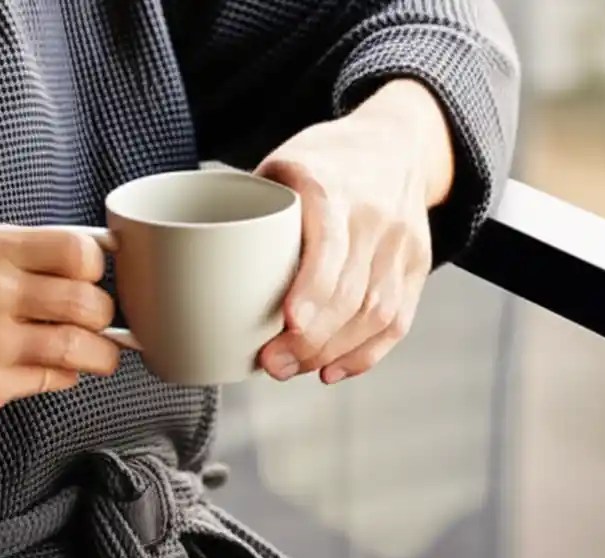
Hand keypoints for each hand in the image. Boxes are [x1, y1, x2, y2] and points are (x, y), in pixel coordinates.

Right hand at [0, 225, 120, 446]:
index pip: (81, 250)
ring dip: (100, 355)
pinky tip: (49, 373)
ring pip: (81, 344)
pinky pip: (56, 379)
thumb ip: (30, 263)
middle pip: (89, 299)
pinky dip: (65, 378)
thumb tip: (111, 263)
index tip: (92, 285)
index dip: (97, 273)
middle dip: (104, 318)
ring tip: (93, 356)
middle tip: (93, 327)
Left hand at [255, 79, 454, 384]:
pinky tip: (332, 369)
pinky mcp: (418, 265)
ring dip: (333, 351)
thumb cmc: (321, 159)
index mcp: (332, 187)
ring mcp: (402, 243)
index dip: (312, 292)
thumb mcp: (278, 166)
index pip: (329, 247)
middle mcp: (374, 216)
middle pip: (352, 293)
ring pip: (377, 313)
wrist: (395, 140)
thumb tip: (187, 267)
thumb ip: (246, 211)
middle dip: (312, 339)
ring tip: (293, 368)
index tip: (287, 324)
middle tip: (272, 363)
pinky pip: (399, 320)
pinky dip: (365, 354)